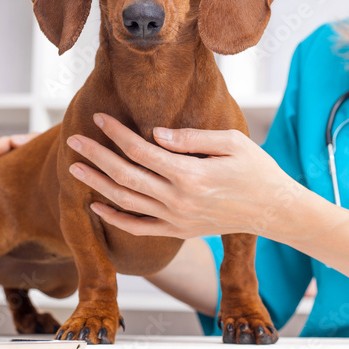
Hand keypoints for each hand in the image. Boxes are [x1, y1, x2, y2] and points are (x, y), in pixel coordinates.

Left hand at [66, 113, 308, 239]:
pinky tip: (96, 205)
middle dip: (96, 156)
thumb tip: (155, 132)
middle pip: (126, 176)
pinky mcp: (179, 231)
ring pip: (126, 202)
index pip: (142, 151)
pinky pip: (139, 228)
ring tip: (75, 168)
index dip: (116, 133)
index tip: (99, 118)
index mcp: (191, 175)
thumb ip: (191, 138)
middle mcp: (179, 200)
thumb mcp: (231, 143)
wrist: (274, 210)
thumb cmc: (256, 169)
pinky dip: (114, 218)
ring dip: (97, 185)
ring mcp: (177, 219)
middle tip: (74, 140)